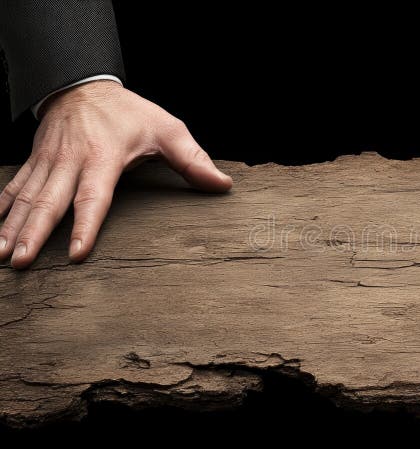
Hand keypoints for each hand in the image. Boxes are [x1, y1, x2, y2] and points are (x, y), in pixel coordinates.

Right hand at [0, 80, 231, 268]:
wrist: (82, 84)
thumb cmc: (129, 113)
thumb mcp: (167, 129)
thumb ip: (192, 160)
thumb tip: (222, 185)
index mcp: (102, 158)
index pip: (93, 198)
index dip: (85, 227)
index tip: (75, 254)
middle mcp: (69, 162)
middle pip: (50, 203)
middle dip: (33, 234)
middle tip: (20, 262)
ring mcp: (48, 163)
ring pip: (27, 198)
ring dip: (11, 227)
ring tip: (1, 256)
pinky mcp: (35, 162)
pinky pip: (15, 188)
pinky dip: (2, 209)